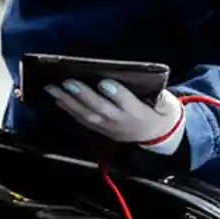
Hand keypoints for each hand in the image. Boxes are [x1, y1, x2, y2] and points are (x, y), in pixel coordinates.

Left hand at [47, 79, 184, 154]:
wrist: (157, 136)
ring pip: (86, 115)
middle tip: (68, 82)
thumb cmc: (159, 111)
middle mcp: (120, 122)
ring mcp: (108, 127)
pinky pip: (83, 120)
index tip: (104, 82)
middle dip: (83, 96)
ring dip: (68, 102)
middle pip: (100, 109)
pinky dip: (69, 110)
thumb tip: (154, 88)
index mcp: (139, 113)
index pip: (126, 102)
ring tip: (53, 89)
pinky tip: (58, 100)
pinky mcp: (100, 129)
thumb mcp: (166, 104)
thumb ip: (160, 97)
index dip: (115, 93)